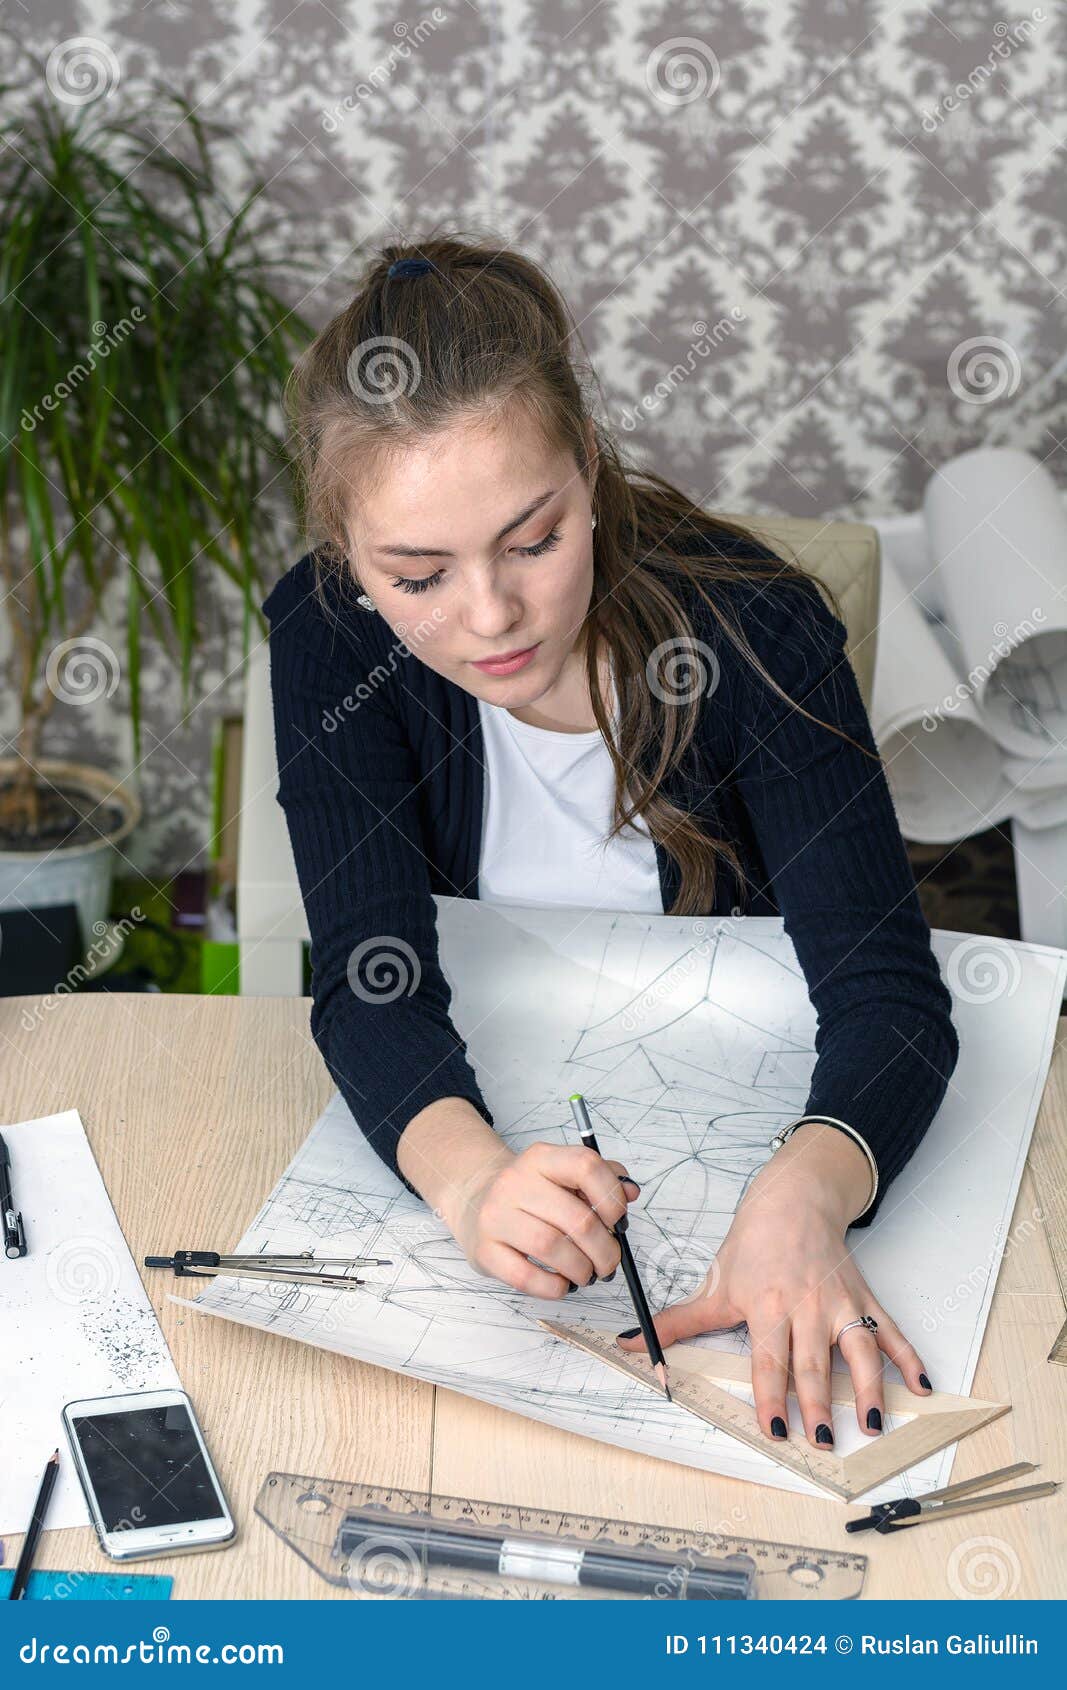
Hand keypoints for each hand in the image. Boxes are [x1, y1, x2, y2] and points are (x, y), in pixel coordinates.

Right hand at [440, 1141, 639, 1298]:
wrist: (474, 1199)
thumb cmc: (531, 1193)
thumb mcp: (563, 1173)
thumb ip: (602, 1177)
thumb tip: (631, 1192)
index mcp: (541, 1158)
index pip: (586, 1165)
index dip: (612, 1196)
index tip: (617, 1220)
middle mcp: (515, 1182)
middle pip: (576, 1219)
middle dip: (604, 1250)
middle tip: (608, 1263)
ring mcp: (496, 1216)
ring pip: (551, 1247)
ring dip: (581, 1270)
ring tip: (586, 1274)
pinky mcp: (485, 1250)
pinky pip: (525, 1277)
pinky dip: (553, 1287)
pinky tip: (562, 1283)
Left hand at [616, 1127, 932, 1447]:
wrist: (794, 1198)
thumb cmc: (753, 1243)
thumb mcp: (715, 1283)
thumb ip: (677, 1322)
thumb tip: (633, 1344)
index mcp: (767, 1305)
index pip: (769, 1359)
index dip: (772, 1396)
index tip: (776, 1430)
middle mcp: (807, 1306)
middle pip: (814, 1362)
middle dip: (819, 1404)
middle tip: (823, 1441)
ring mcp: (840, 1302)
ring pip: (859, 1350)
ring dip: (869, 1388)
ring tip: (874, 1423)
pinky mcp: (864, 1297)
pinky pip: (890, 1330)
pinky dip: (908, 1358)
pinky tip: (920, 1386)